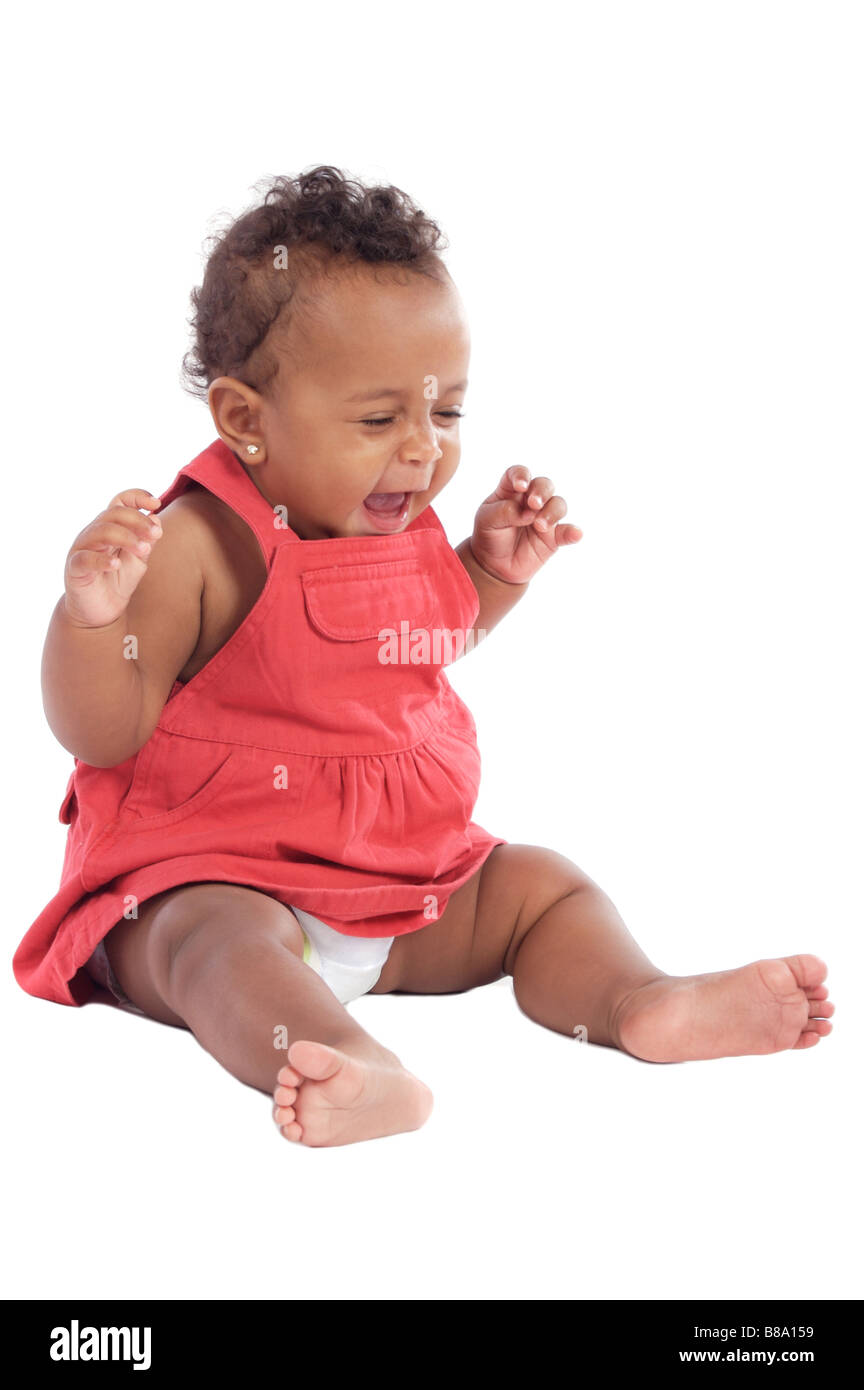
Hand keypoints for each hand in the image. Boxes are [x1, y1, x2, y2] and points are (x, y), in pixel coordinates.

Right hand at [63, 489, 163, 628]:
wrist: (101, 612)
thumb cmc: (118, 582)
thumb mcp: (138, 560)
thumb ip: (146, 541)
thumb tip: (156, 518)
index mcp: (110, 527)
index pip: (120, 502)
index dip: (137, 497)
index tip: (156, 503)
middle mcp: (94, 533)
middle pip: (113, 514)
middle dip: (138, 521)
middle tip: (156, 534)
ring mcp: (82, 548)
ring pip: (100, 531)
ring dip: (126, 537)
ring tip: (143, 550)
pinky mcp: (75, 568)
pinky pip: (86, 559)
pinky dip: (102, 560)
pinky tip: (116, 564)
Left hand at [469, 467, 581, 584]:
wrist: (493, 565)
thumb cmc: (489, 535)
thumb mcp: (487, 520)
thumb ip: (505, 512)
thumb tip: (528, 514)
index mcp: (511, 490)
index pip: (519, 473)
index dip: (522, 475)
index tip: (521, 486)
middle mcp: (530, 500)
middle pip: (544, 485)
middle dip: (542, 491)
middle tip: (534, 504)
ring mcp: (544, 517)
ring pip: (558, 504)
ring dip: (552, 512)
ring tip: (539, 525)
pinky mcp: (553, 537)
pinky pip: (567, 532)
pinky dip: (573, 532)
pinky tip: (575, 534)